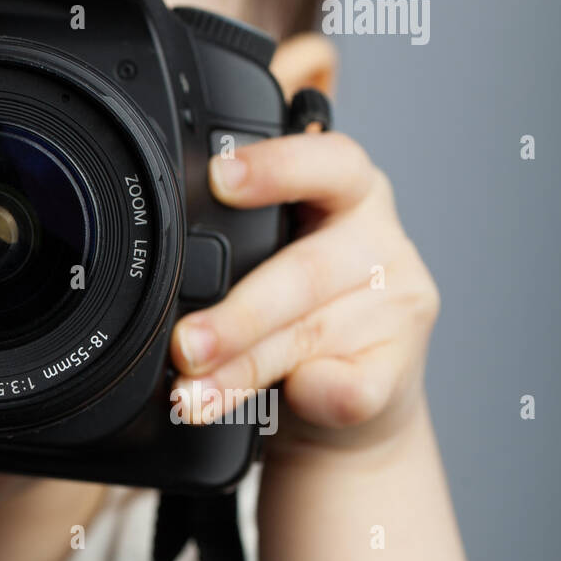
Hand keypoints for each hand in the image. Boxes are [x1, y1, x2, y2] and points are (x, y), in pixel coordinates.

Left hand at [170, 131, 439, 448]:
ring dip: (241, 369)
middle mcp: (377, 239)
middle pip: (303, 271)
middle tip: (185, 344)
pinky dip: (308, 397)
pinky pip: (346, 388)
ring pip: (310, 335)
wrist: (351, 396)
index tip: (221, 178)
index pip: (323, 161)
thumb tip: (159, 267)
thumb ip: (229, 242)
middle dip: (234, 316)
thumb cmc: (292, 310)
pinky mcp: (401, 372)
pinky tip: (285, 400)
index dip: (273, 166)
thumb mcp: (266, 254)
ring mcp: (397, 307)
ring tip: (192, 392)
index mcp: (345, 189)